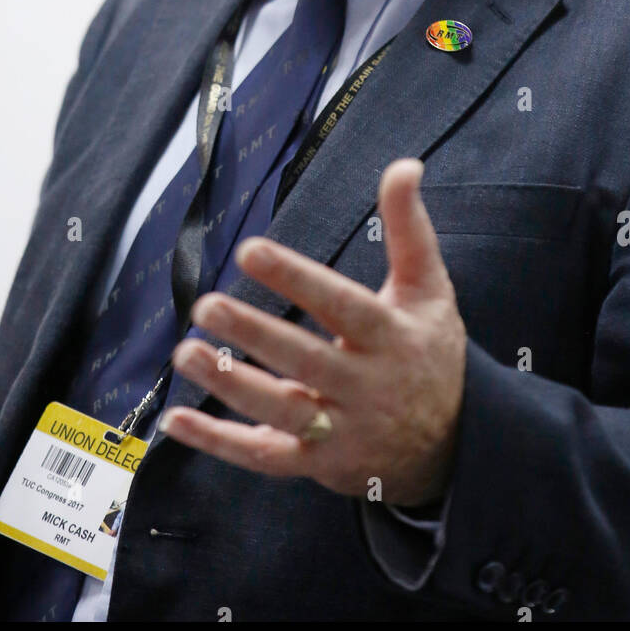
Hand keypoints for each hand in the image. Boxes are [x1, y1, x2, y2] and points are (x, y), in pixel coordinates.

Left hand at [159, 158, 466, 505]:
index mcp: (391, 337)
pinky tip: (176, 420)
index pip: (341, 306)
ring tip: (186, 352)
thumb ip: (409, 227)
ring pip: (280, 410)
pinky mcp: (318, 465)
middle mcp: (366, 387)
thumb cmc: (430, 353)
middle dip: (252, 334)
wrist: (453, 446)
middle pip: (305, 361)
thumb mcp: (430, 289)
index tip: (251, 251)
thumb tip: (404, 165)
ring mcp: (341, 432)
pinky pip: (263, 455)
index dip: (296, 279)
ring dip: (229, 384)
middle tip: (205, 305)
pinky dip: (218, 442)